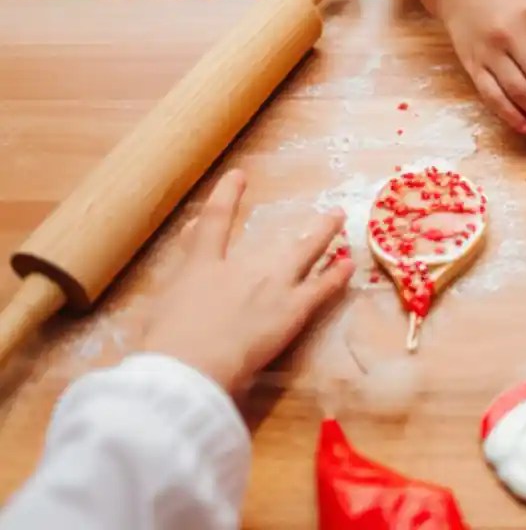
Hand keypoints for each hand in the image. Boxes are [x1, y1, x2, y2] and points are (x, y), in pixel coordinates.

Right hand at [140, 170, 354, 390]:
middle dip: (292, 221)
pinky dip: (337, 275)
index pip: (213, 221)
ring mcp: (274, 285)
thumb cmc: (166, 341)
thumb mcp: (160, 304)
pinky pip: (322, 288)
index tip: (238, 176)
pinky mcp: (294, 310)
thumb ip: (173, 276)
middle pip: (274, 236)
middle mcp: (244, 268)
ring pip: (307, 252)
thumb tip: (176, 250)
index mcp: (203, 264)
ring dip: (324, 233)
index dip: (226, 195)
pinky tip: (349, 265)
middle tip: (316, 207)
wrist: (193, 364)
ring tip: (338, 218)